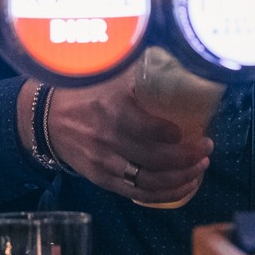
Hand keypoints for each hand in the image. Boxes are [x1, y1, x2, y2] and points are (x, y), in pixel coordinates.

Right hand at [45, 73, 212, 203]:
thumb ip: (140, 73)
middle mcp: (109, 140)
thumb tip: (178, 60)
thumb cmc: (85, 94)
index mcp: (112, 110)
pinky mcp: (104, 180)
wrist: (47, 120)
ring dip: (182, 178)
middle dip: (188, 157)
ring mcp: (106, 164)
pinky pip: (140, 194)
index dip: (174, 135)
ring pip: (151, 181)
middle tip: (206, 148)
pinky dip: (167, 194)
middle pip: (155, 158)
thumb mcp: (109, 76)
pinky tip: (184, 186)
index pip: (147, 129)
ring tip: (201, 168)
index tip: (192, 131)